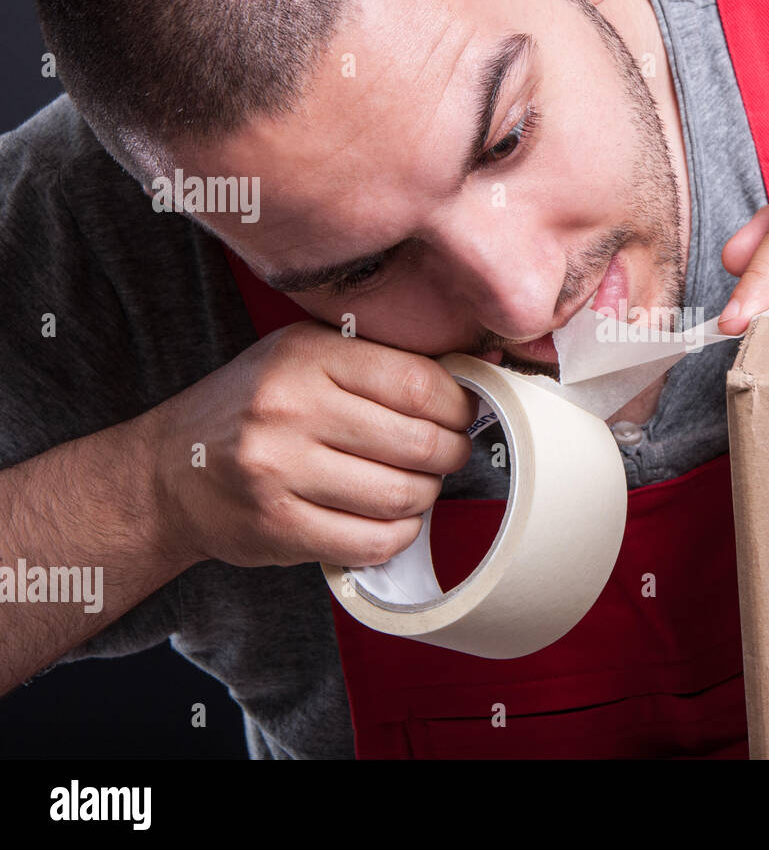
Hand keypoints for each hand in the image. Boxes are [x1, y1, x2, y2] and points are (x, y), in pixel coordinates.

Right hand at [147, 321, 477, 567]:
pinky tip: (391, 521)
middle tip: (448, 455)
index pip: (419, 382)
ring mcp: (280, 471)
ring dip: (426, 497)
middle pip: (419, 443)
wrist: (168, 472)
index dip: (458, 405)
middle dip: (451, 454)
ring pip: (401, 496)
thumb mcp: (302, 357)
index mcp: (306, 357)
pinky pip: (372, 541)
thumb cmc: (252, 410)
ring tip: (416, 487)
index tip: (463, 414)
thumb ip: (374, 361)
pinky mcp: (278, 526)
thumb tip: (469, 377)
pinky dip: (398, 536)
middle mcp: (290, 410)